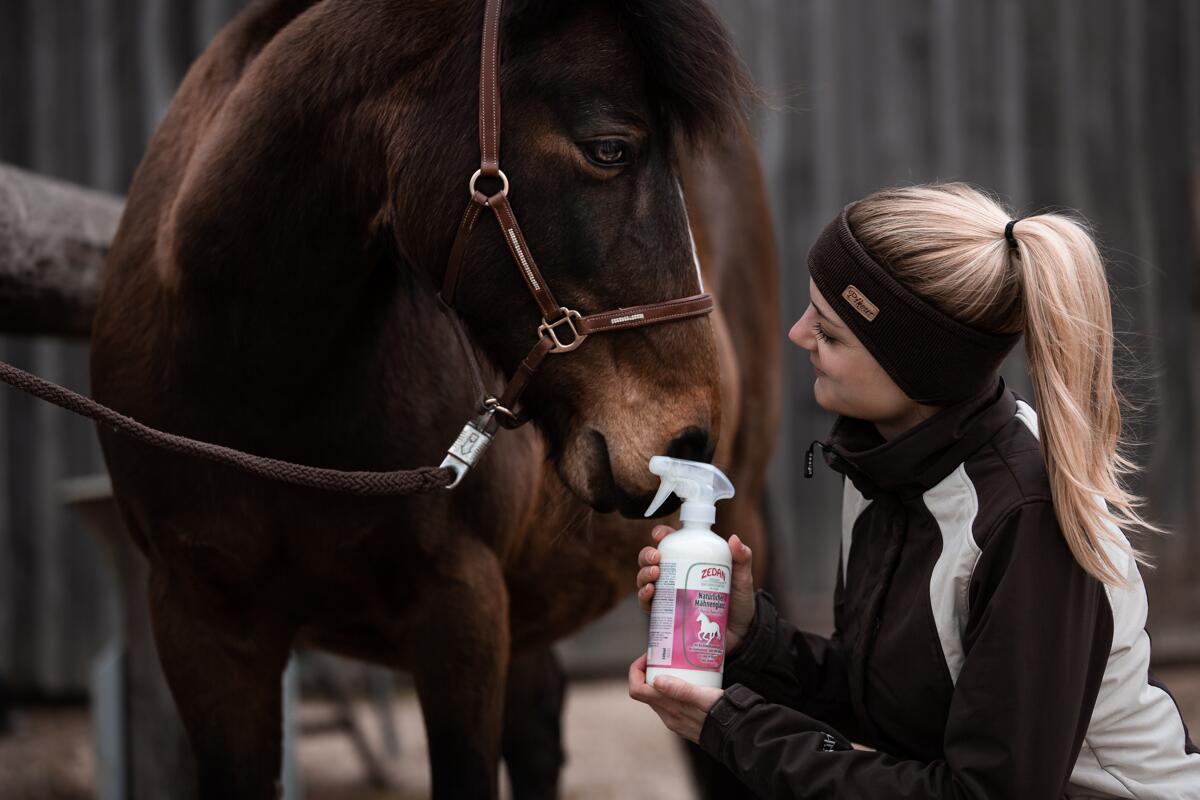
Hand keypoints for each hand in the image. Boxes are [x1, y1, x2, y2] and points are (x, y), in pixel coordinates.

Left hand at [627, 654, 722, 743]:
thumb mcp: (703, 696)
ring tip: (677, 665)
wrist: (736, 733)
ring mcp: (675, 720)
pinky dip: (672, 688)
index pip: (637, 690)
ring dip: (662, 679)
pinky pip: (670, 702)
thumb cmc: (721, 712)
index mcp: (668, 708)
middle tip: (665, 656)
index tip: (649, 657)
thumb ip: (681, 690)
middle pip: (646, 691)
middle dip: (649, 671)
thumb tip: (656, 680)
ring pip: (658, 696)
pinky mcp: (683, 721)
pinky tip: (687, 679)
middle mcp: (667, 716)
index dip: (637, 671)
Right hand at [636, 526, 755, 652]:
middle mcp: (675, 576)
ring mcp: (669, 595)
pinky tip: (650, 593)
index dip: (661, 535)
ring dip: (644, 574)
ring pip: (646, 580)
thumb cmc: (738, 601)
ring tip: (654, 575)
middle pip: (652, 560)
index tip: (659, 535)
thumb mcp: (742, 577)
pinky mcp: (667, 616)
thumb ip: (742, 558)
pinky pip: (648, 605)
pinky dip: (644, 597)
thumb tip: (734, 539)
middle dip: (647, 555)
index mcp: (690, 561)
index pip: (671, 543)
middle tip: (656, 559)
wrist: (740, 634)